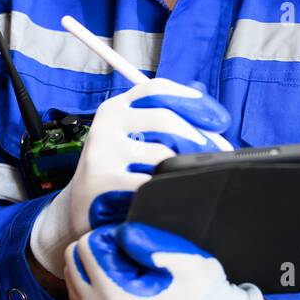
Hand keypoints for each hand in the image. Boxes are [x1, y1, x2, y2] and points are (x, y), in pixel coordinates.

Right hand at [29, 78, 230, 278]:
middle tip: (217, 155)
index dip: (192, 101)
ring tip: (190, 180)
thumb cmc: (118, 171)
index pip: (157, 89)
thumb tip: (211, 115)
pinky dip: (167, 191)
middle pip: (164, 119)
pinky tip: (169, 198)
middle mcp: (105, 124)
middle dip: (198, 138)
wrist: (80, 210)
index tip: (219, 120)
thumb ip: (165, 121)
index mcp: (116, 108)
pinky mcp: (103, 184)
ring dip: (183, 168)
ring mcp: (102, 153)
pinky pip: (151, 185)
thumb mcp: (132, 137)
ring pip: (162, 155)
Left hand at [65, 222, 263, 299]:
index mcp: (115, 295)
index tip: (132, 243)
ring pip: (73, 277)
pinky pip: (79, 295)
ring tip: (125, 267)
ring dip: (93, 265)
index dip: (111, 235)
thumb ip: (150, 240)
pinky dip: (93, 283)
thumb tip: (122, 230)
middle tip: (127, 253)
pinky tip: (120, 281)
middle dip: (97, 248)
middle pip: (74, 259)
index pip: (88, 245)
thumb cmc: (201, 297)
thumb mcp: (186, 262)